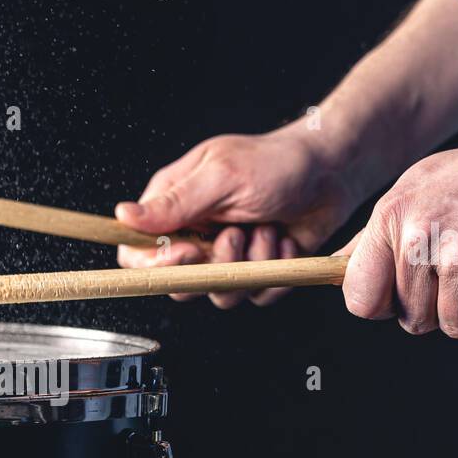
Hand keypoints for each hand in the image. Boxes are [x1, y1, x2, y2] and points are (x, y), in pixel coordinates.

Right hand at [115, 121, 362, 307]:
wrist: (333, 171)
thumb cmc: (278, 162)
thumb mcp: (221, 177)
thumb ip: (173, 203)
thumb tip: (123, 216)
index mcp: (175, 206)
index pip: (137, 251)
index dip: (155, 264)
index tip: (185, 252)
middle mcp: (196, 234)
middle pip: (177, 282)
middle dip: (212, 266)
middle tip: (235, 235)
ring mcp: (226, 255)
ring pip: (219, 293)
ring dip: (249, 263)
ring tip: (266, 230)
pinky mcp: (255, 271)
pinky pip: (255, 295)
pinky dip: (274, 270)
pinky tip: (284, 240)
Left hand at [341, 120, 457, 377]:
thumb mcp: (415, 188)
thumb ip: (375, 235)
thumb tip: (334, 270)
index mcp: (391, 217)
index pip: (359, 297)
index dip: (379, 305)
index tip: (395, 301)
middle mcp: (420, 238)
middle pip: (410, 319)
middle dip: (434, 307)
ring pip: (449, 327)